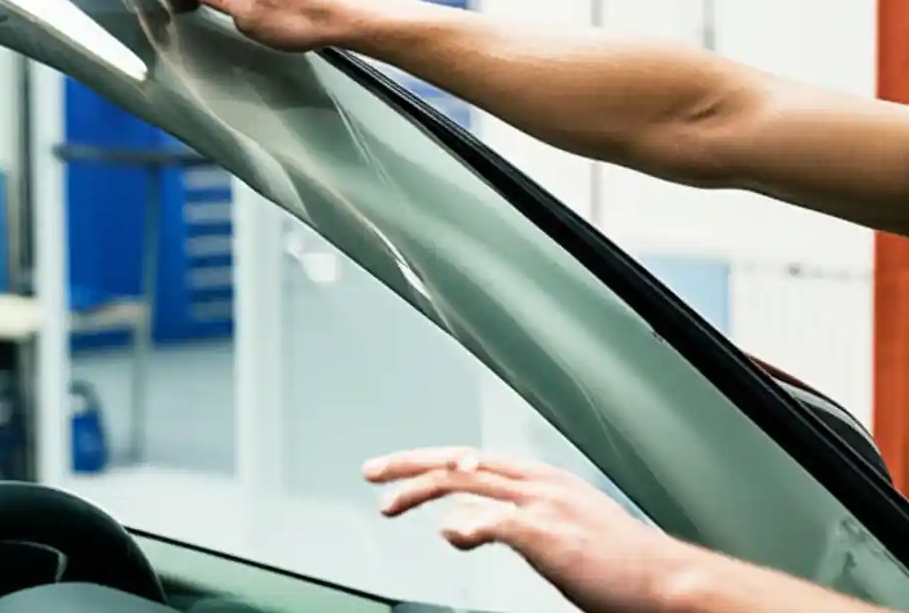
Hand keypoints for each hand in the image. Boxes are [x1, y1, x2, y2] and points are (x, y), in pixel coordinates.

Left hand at [362, 447, 699, 612]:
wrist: (670, 582)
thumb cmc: (624, 566)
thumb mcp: (562, 530)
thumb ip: (512, 522)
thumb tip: (467, 523)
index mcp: (543, 480)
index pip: (472, 459)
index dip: (429, 461)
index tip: (396, 471)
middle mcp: (539, 483)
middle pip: (459, 460)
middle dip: (409, 464)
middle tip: (372, 472)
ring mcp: (543, 504)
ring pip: (466, 480)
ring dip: (420, 489)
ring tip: (389, 504)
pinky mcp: (547, 532)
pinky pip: (494, 520)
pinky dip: (465, 524)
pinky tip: (449, 534)